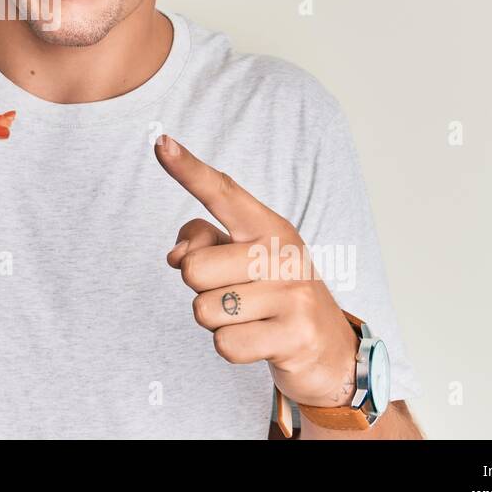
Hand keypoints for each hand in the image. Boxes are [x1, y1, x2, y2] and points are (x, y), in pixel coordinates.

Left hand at [155, 134, 358, 407]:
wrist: (329, 348)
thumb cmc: (271, 294)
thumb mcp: (240, 259)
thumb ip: (202, 243)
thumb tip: (177, 257)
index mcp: (268, 226)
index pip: (223, 193)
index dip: (189, 170)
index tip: (161, 143)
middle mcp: (283, 254)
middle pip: (194, 269)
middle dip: (201, 289)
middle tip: (236, 293)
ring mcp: (293, 295)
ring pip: (204, 310)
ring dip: (216, 321)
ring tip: (250, 317)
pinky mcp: (294, 337)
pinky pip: (225, 344)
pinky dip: (233, 347)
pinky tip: (260, 340)